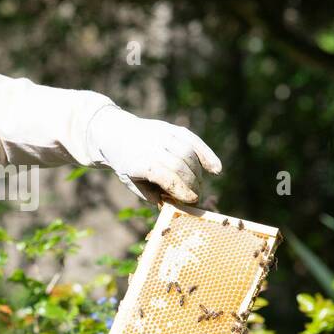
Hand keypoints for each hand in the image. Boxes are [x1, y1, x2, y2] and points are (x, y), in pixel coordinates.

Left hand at [86, 105, 221, 204]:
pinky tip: (216, 169)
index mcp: (136, 162)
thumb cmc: (128, 164)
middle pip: (179, 165)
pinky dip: (206, 154)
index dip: (181, 189)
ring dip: (198, 172)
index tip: (192, 201)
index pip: (164, 176)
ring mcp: (161, 134)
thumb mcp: (132, 183)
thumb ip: (152, 195)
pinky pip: (193, 140)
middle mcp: (150, 145)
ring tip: (198, 185)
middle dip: (192, 184)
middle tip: (197, 196)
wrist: (118, 134)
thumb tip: (174, 205)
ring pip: (188, 152)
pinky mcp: (172, 128)